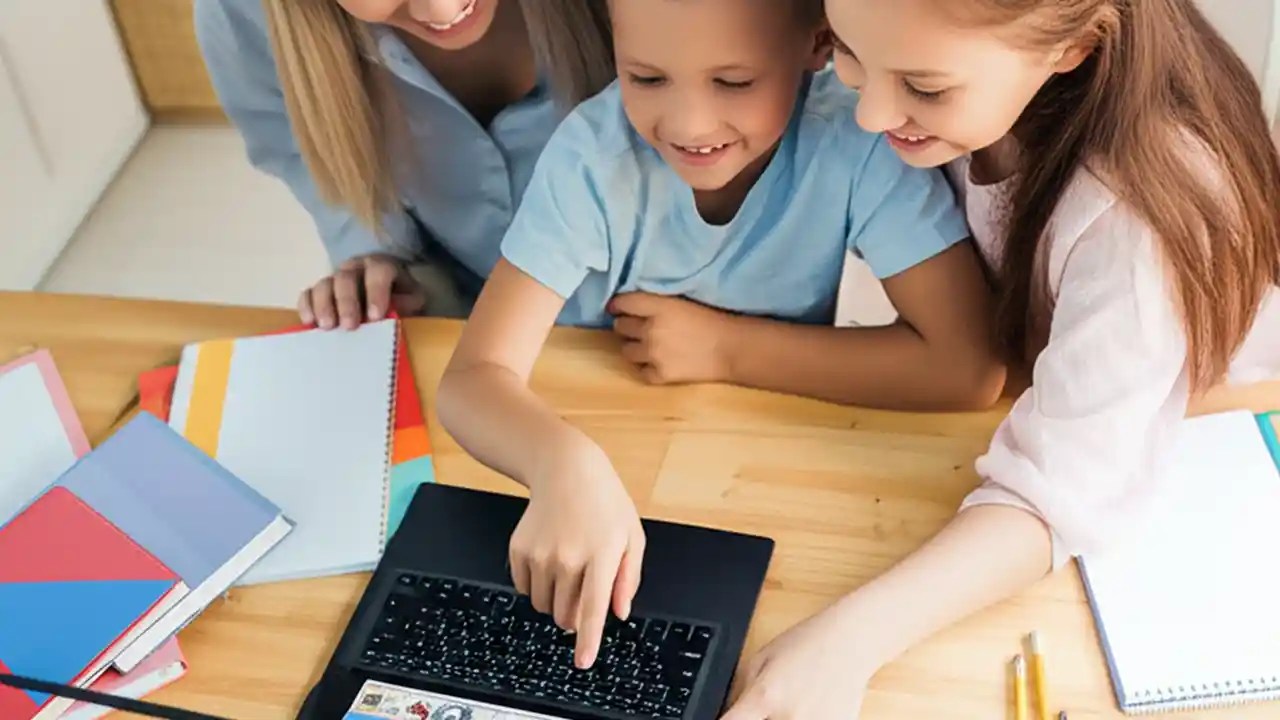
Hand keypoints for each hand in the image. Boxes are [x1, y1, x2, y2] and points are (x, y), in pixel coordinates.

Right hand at [298, 254, 427, 329]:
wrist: (385, 296)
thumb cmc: (400, 298)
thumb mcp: (412, 300)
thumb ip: (407, 303)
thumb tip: (392, 311)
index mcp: (380, 266)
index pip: (378, 272)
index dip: (376, 293)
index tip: (374, 317)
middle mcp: (355, 268)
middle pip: (345, 278)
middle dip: (347, 302)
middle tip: (349, 326)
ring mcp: (335, 278)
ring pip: (324, 284)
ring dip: (324, 305)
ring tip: (327, 327)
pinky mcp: (320, 291)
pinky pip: (308, 293)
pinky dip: (306, 307)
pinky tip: (309, 323)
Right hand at [510, 441, 645, 668]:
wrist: (565, 470)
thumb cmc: (604, 503)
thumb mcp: (632, 536)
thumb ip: (628, 578)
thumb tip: (619, 613)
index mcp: (601, 554)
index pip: (593, 608)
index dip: (587, 640)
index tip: (583, 662)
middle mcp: (567, 556)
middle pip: (565, 615)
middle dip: (575, 616)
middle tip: (583, 590)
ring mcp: (540, 554)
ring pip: (545, 606)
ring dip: (557, 600)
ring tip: (568, 567)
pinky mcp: (519, 551)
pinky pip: (525, 590)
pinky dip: (537, 586)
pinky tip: (549, 559)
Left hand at [606, 293, 737, 384]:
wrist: (730, 348)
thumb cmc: (711, 320)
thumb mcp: (680, 302)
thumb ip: (655, 303)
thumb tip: (632, 306)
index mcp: (657, 307)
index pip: (622, 304)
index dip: (617, 306)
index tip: (617, 308)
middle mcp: (650, 330)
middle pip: (620, 327)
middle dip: (627, 326)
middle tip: (640, 328)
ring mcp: (653, 354)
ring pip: (626, 351)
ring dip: (635, 347)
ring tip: (650, 347)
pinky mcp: (659, 375)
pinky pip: (640, 371)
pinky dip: (647, 367)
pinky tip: (659, 362)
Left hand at [721, 600, 872, 719]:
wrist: (849, 643)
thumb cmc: (806, 644)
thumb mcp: (762, 659)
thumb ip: (743, 693)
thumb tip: (730, 714)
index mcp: (765, 696)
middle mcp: (789, 717)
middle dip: (759, 718)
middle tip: (768, 706)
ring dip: (779, 719)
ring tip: (791, 702)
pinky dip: (801, 718)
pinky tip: (807, 707)